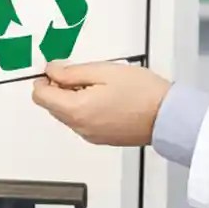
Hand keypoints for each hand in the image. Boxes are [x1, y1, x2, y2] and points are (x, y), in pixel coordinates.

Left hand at [32, 61, 171, 146]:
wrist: (167, 116)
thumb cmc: (143, 93)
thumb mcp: (104, 70)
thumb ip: (72, 71)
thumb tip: (52, 71)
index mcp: (76, 109)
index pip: (40, 96)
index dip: (44, 79)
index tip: (55, 69)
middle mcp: (79, 126)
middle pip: (53, 106)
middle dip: (60, 88)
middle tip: (82, 73)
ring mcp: (91, 135)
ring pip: (68, 114)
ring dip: (74, 98)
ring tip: (100, 84)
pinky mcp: (102, 138)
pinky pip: (83, 122)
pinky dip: (87, 109)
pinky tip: (107, 97)